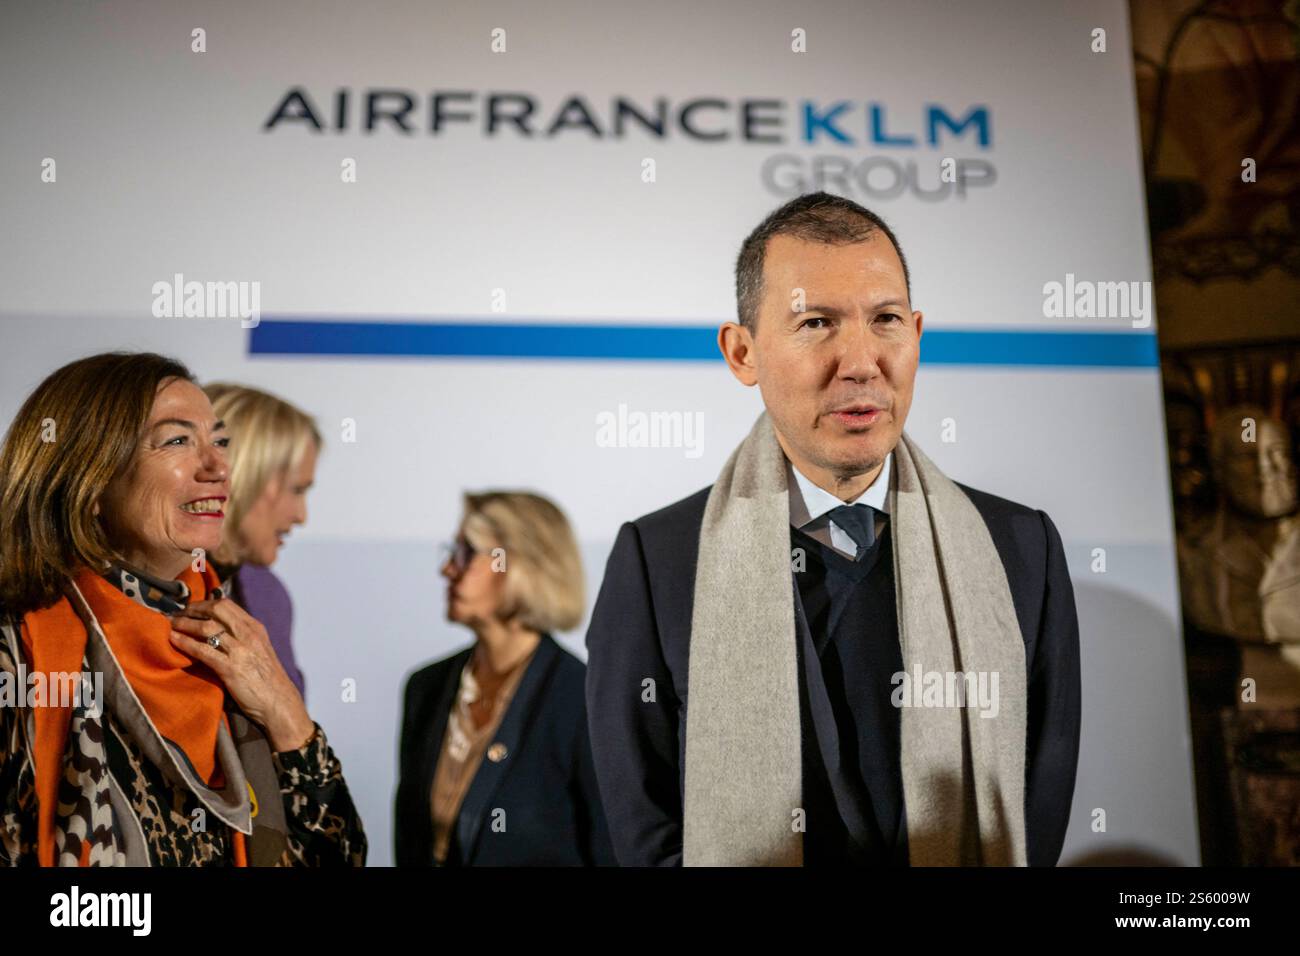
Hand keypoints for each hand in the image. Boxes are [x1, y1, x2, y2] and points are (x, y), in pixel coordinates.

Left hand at [169, 598, 315, 751]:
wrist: (278, 701)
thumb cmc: (267, 679)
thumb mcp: (259, 649)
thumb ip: (242, 637)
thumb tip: (218, 628)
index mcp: (255, 628)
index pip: (227, 605)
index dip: (204, 604)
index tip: (189, 608)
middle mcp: (248, 634)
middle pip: (216, 610)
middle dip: (192, 609)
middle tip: (176, 614)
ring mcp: (240, 650)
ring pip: (207, 628)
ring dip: (185, 624)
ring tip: (171, 625)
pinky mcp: (230, 668)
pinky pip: (203, 650)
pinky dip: (185, 643)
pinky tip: (174, 640)